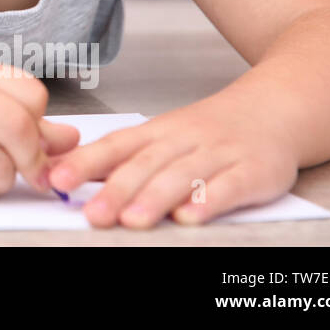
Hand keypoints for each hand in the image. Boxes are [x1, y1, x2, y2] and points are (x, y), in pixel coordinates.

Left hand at [48, 98, 298, 228]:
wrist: (273, 109)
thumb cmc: (206, 132)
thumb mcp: (159, 138)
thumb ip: (115, 159)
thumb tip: (58, 173)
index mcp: (156, 132)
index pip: (116, 145)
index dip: (85, 163)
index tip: (57, 181)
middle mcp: (184, 140)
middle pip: (146, 164)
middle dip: (117, 189)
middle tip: (94, 215)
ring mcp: (219, 154)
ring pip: (183, 175)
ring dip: (156, 198)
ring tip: (133, 221)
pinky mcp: (254, 171)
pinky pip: (230, 186)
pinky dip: (209, 201)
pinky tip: (190, 216)